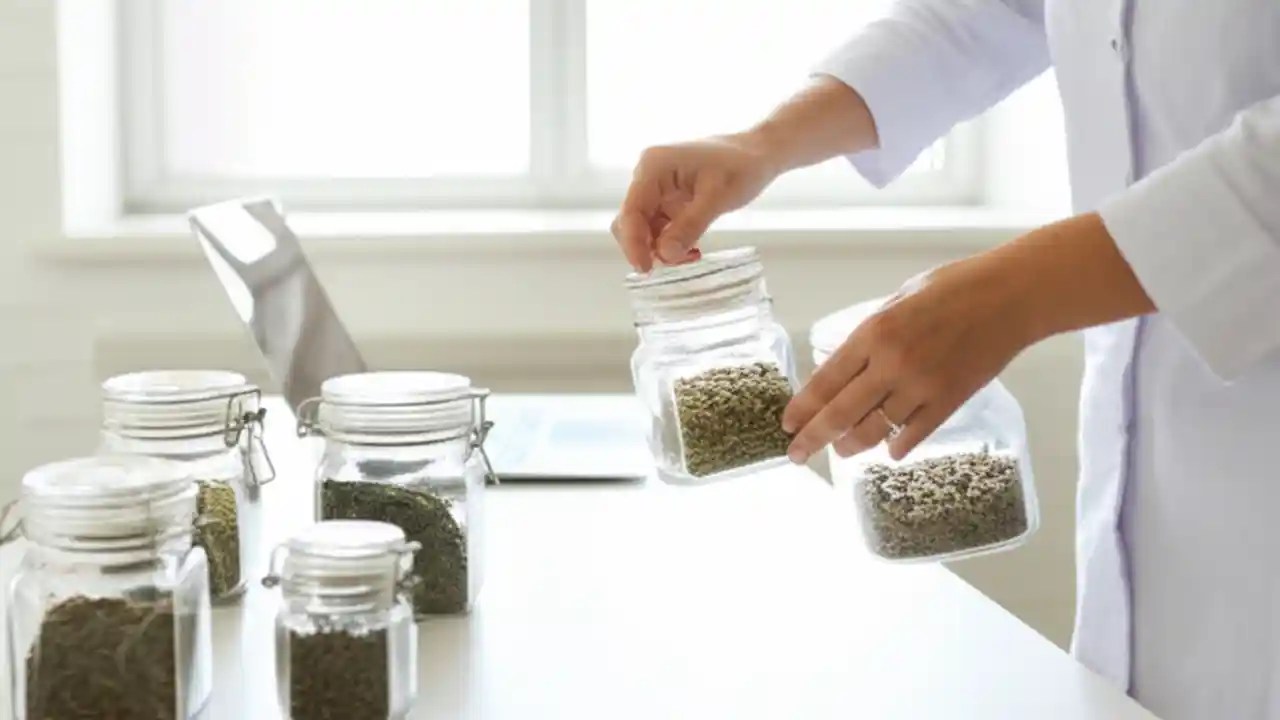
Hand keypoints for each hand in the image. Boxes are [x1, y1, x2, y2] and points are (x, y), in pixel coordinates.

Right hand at [610, 133, 781, 271]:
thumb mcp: (718, 197)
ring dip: (661, 248)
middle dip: (647, 247)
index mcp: (653, 166)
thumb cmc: (742, 166)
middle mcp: (648, 175)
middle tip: (675, 264)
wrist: (758, 153)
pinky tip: (693, 250)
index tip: (646, 269)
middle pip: (631, 221)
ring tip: (692, 257)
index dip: (633, 243)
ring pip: (644, 228)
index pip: (631, 211)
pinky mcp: (668, 199)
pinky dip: (671, 243)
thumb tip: (664, 255)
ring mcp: (657, 188)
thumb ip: (690, 226)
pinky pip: (659, 228)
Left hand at [781, 252, 1037, 462]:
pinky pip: (913, 434)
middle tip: (797, 454)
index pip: (825, 380)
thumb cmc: (955, 287)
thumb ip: (873, 334)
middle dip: (813, 438)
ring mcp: (921, 385)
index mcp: (874, 332)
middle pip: (841, 413)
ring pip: (874, 429)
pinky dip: (895, 446)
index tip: (788, 424)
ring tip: (840, 450)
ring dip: (852, 444)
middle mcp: (892, 362)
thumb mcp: (899, 298)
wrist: (1011, 296)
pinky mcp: (949, 401)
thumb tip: (850, 364)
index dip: (803, 407)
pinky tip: (887, 449)